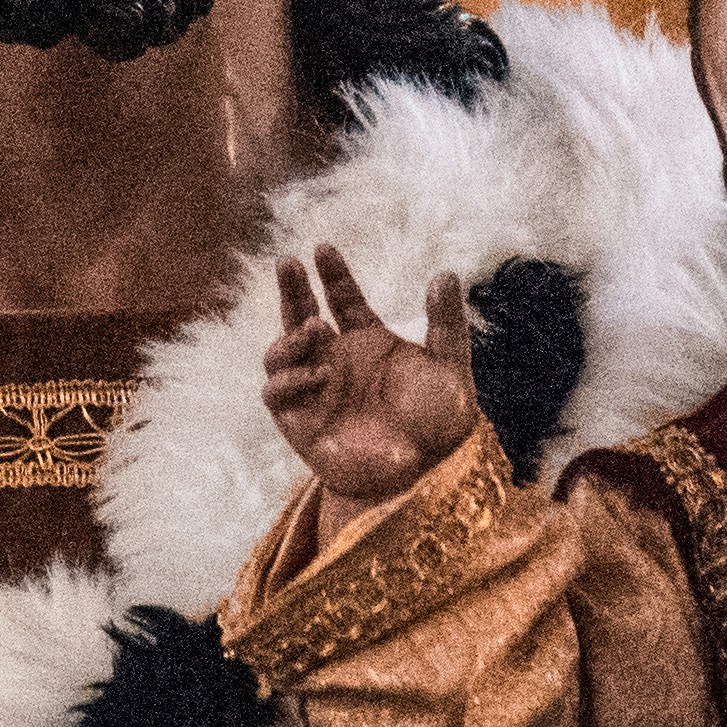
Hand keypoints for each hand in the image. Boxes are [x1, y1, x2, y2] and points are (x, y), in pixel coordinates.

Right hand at [261, 249, 480, 504]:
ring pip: (278, 353)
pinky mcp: (299, 422)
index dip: (332, 275)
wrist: (422, 477)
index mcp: (368, 343)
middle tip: (289, 262)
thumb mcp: (450, 369)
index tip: (324, 249)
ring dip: (291, 336)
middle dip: (291, 288)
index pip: (342, 300)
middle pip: (300, 316)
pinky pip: (276, 393)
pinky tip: (319, 375)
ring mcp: (314, 391)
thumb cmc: (438, 426)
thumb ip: (446, 324)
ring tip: (316, 329)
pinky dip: (290, 380)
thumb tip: (445, 273)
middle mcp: (335, 362)